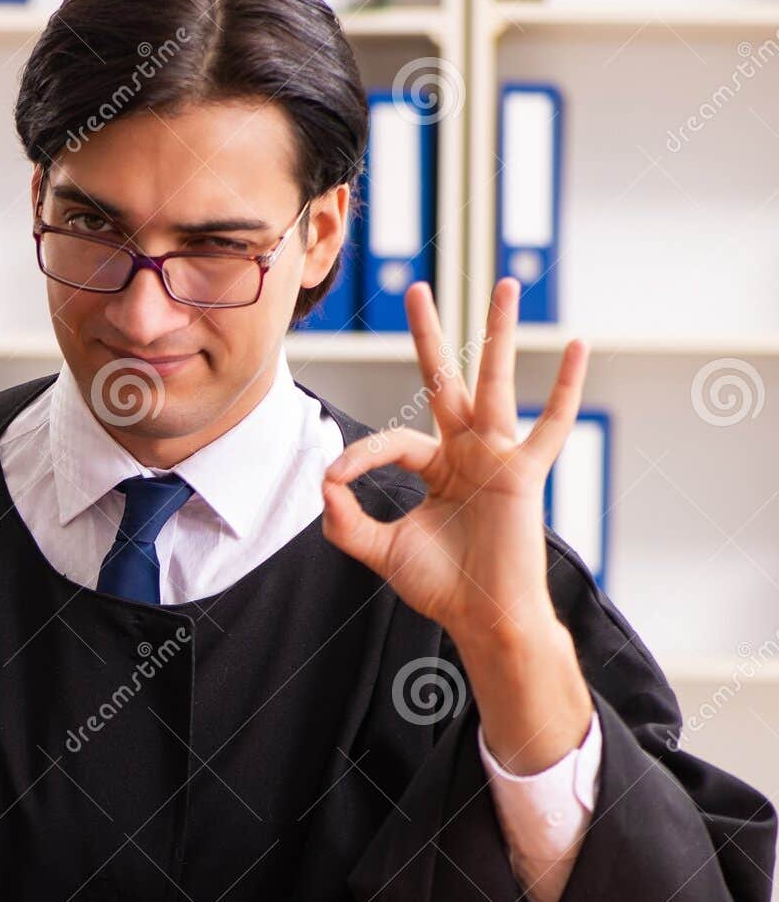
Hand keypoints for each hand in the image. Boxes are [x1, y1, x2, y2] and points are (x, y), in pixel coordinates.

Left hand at [320, 277, 587, 649]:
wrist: (481, 618)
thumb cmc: (440, 585)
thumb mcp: (376, 548)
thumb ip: (342, 519)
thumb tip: (323, 482)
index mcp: (434, 465)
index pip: (390, 441)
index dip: (358, 458)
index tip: (336, 480)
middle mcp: (466, 451)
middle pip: (445, 379)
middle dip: (430, 334)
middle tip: (415, 288)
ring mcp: (497, 457)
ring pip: (496, 382)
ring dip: (498, 332)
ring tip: (503, 284)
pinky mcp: (524, 473)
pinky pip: (552, 426)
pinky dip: (567, 388)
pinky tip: (579, 347)